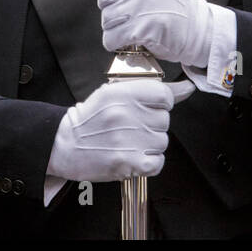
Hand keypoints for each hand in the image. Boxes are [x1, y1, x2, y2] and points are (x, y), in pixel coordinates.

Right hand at [46, 79, 194, 182]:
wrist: (64, 144)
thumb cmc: (92, 117)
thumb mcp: (116, 93)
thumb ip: (154, 90)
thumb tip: (187, 87)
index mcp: (124, 93)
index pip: (165, 96)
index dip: (159, 104)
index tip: (147, 109)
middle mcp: (127, 114)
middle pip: (164, 121)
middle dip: (152, 126)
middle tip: (131, 128)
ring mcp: (129, 139)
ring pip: (162, 142)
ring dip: (150, 145)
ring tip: (129, 142)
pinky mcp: (128, 163)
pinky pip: (157, 163)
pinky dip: (149, 163)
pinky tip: (133, 156)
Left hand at [76, 0, 213, 67]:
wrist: (196, 29)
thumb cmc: (167, 1)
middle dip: (114, 7)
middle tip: (137, 9)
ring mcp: (145, 4)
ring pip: (106, 18)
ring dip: (117, 26)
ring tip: (137, 23)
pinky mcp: (143, 29)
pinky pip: (110, 38)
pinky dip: (118, 42)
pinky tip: (133, 37)